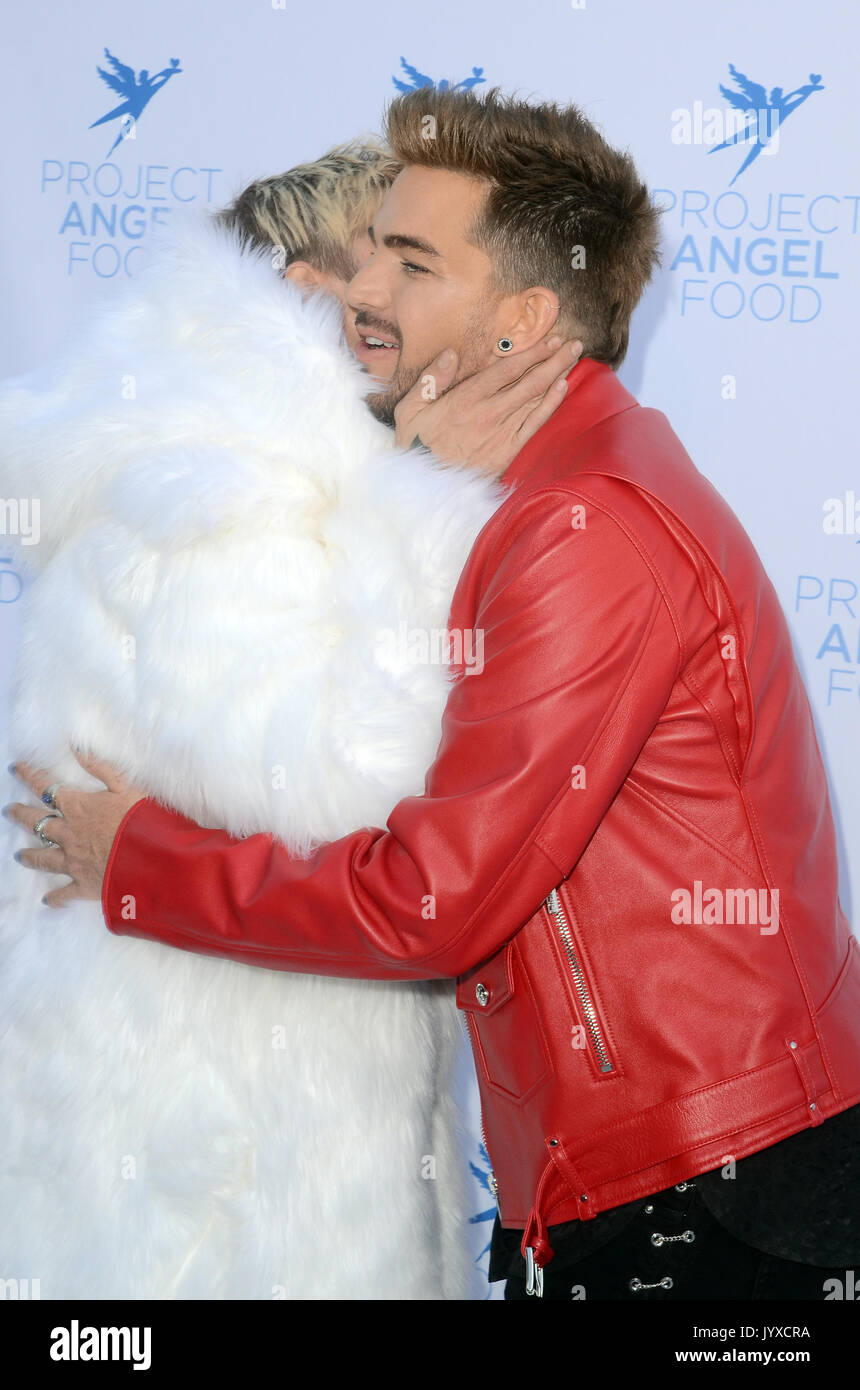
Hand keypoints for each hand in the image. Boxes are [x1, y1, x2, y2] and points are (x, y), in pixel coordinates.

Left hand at [4, 749, 146, 906]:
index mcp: (78, 807)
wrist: (153, 860)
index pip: (47, 787)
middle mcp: (69, 834)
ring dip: (30, 855)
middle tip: (9, 811)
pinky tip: (49, 900)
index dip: (30, 776)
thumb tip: (77, 750)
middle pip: (37, 822)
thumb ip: (100, 768)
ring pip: (43, 857)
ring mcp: (73, 861)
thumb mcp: (126, 786)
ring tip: (19, 855)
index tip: (16, 768)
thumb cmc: (142, 820)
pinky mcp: (83, 884)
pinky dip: (56, 898)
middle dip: (20, 815)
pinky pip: (64, 892)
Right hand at [393, 336, 582, 476]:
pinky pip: (535, 423)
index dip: (533, 353)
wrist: (425, 485)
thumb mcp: (410, 409)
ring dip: (558, 376)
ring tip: (575, 358)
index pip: (508, 370)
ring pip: (537, 399)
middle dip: (555, 360)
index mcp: (466, 399)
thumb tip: (451, 354)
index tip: (550, 339)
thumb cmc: (417, 443)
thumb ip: (430, 379)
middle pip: (530, 381)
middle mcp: (489, 413)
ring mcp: (501, 433)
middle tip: (574, 344)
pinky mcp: (508, 451)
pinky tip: (563, 388)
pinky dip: (551, 404)